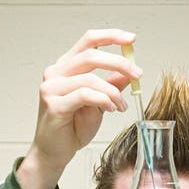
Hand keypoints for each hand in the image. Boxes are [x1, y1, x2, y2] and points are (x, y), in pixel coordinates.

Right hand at [17, 29, 141, 188]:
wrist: (55, 153)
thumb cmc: (72, 129)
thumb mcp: (99, 104)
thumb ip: (110, 86)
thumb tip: (129, 72)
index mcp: (66, 67)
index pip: (88, 41)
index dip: (111, 36)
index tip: (132, 39)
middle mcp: (55, 73)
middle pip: (91, 56)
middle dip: (119, 63)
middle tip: (137, 74)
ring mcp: (51, 88)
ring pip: (90, 78)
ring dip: (112, 91)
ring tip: (122, 105)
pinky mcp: (53, 104)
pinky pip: (84, 95)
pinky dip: (103, 100)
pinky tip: (111, 108)